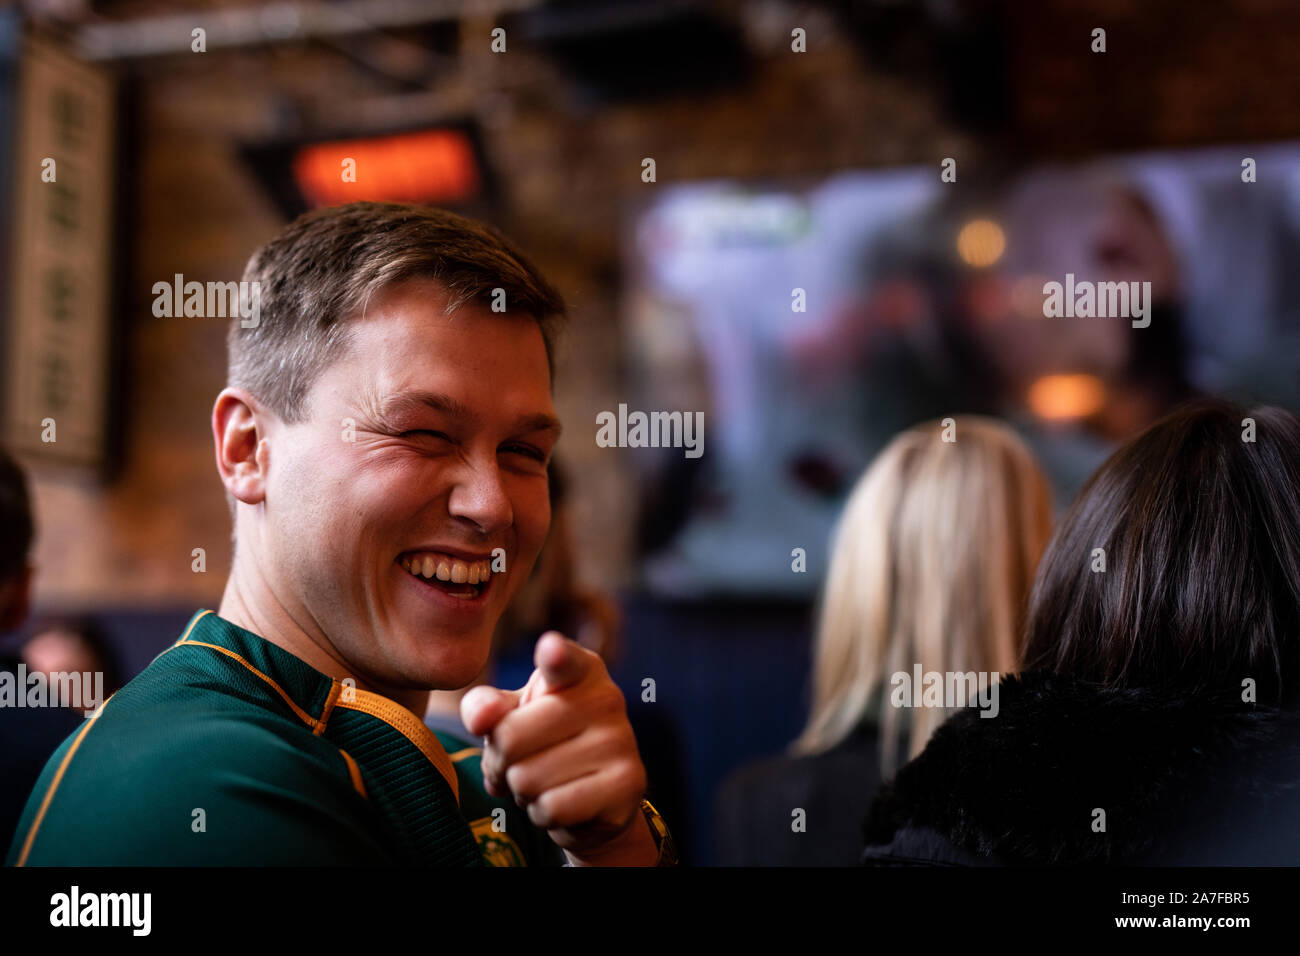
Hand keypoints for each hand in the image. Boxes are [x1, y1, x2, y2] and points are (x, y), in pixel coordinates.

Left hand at [460, 632, 658, 864]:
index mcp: (579, 670)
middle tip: (518, 763)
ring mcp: (622, 741)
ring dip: (522, 791)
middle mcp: (607, 698)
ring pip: (527, 778)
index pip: (563, 661)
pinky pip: (552, 808)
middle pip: (510, 736)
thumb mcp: (509, 717)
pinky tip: (562, 803)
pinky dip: (542, 814)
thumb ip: (486, 708)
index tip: (549, 649)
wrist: (592, 798)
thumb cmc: (541, 745)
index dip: (554, 655)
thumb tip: (481, 717)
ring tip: (543, 782)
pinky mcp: (628, 784)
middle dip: (499, 761)